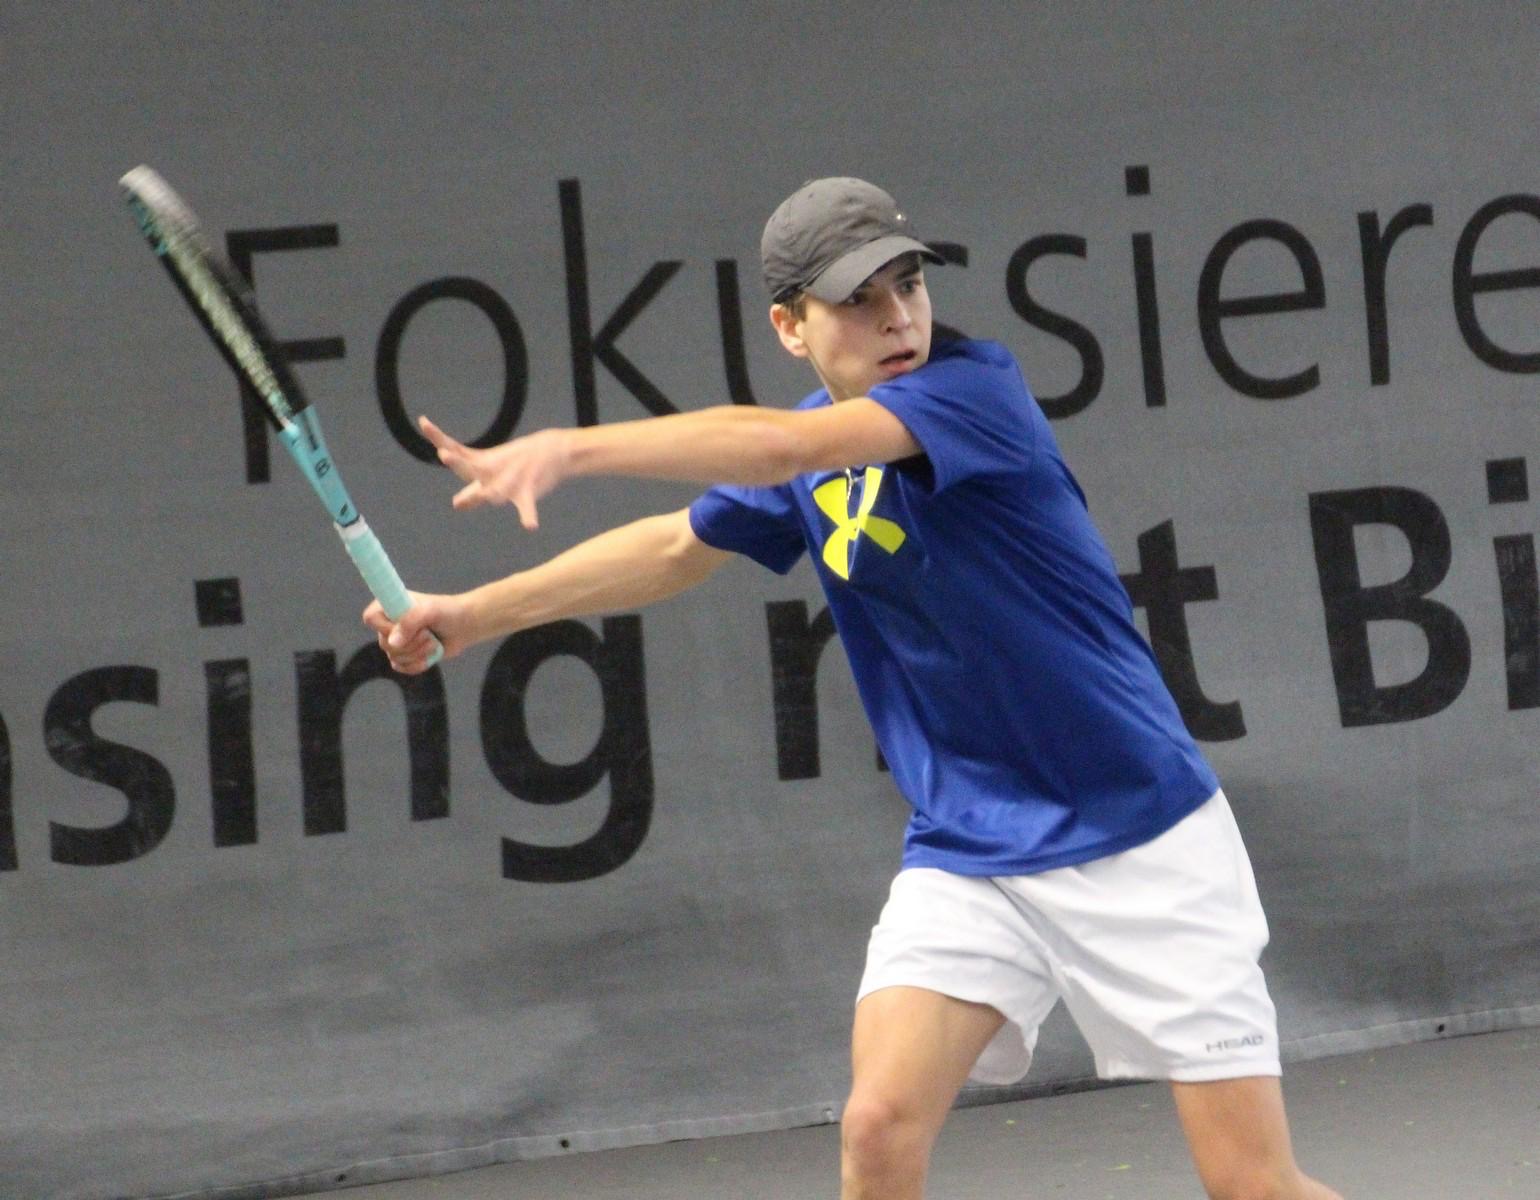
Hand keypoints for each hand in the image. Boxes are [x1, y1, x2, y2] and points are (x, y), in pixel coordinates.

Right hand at [363, 592, 471, 674]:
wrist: (466, 626)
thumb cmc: (448, 612)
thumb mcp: (430, 611)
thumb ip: (410, 621)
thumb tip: (393, 643)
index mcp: (391, 605)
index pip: (370, 618)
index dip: (384, 628)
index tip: (403, 628)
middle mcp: (390, 623)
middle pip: (384, 643)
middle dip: (411, 643)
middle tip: (428, 634)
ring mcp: (398, 641)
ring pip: (395, 657)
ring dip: (417, 653)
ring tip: (433, 643)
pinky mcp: (407, 656)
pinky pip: (401, 667)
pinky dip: (417, 665)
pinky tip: (429, 657)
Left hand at [419, 415, 571, 529]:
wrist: (553, 451)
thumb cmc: (519, 465)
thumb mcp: (494, 476)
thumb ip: (474, 492)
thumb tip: (456, 505)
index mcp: (481, 464)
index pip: (457, 452)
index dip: (440, 439)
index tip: (424, 422)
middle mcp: (492, 471)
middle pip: (471, 469)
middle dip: (458, 463)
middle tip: (444, 454)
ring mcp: (510, 480)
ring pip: (494, 492)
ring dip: (486, 494)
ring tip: (472, 500)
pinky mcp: (528, 490)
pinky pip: (527, 506)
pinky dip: (529, 516)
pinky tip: (530, 527)